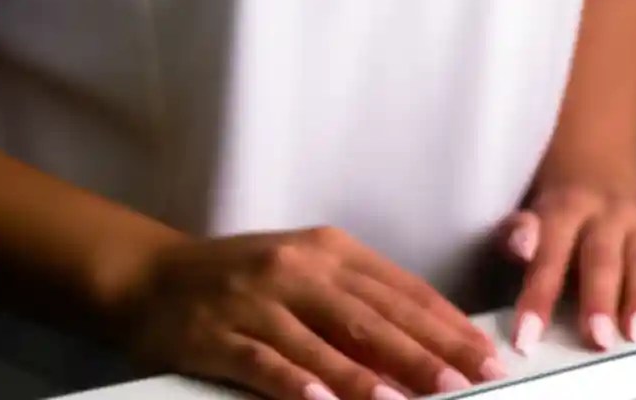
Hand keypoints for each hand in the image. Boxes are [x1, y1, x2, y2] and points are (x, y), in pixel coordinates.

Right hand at [111, 227, 506, 399]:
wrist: (149, 275)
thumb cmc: (239, 275)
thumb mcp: (304, 269)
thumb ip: (356, 299)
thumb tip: (419, 343)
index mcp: (329, 249)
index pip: (401, 289)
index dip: (447, 322)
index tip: (485, 351)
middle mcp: (299, 268)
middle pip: (375, 316)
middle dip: (429, 351)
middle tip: (473, 378)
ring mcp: (258, 300)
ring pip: (326, 341)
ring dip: (373, 375)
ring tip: (415, 399)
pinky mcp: (219, 333)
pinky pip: (265, 362)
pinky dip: (297, 384)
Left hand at [499, 184, 635, 352]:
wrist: (595, 175)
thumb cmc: (555, 217)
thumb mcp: (528, 216)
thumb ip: (516, 234)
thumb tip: (521, 247)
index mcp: (566, 208)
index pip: (550, 253)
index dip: (538, 295)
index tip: (528, 336)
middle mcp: (608, 213)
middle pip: (602, 256)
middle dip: (599, 298)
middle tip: (596, 338)